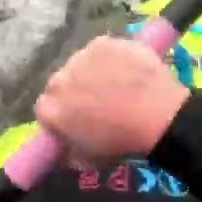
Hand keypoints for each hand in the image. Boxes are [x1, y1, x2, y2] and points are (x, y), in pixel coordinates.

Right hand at [34, 36, 189, 166]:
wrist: (156, 115)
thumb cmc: (121, 141)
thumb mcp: (88, 159)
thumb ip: (68, 153)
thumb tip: (62, 148)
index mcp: (51, 110)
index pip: (44, 108)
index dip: (60, 113)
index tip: (76, 118)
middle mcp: (58, 80)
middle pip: (59, 83)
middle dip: (73, 91)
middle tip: (97, 101)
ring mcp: (79, 58)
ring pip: (79, 64)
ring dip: (90, 72)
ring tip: (115, 83)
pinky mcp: (101, 43)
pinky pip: (100, 50)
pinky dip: (110, 58)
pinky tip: (126, 68)